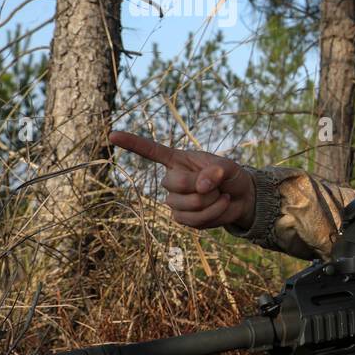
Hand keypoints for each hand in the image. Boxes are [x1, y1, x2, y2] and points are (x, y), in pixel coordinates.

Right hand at [109, 130, 254, 229]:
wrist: (242, 197)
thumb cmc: (231, 176)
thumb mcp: (228, 167)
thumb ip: (216, 171)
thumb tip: (201, 185)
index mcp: (178, 161)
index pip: (152, 151)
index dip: (133, 143)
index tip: (112, 135)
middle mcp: (172, 180)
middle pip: (173, 183)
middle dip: (199, 186)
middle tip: (217, 184)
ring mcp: (175, 201)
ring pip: (184, 205)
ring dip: (210, 201)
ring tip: (221, 195)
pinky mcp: (183, 218)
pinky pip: (193, 220)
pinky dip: (213, 213)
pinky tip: (221, 205)